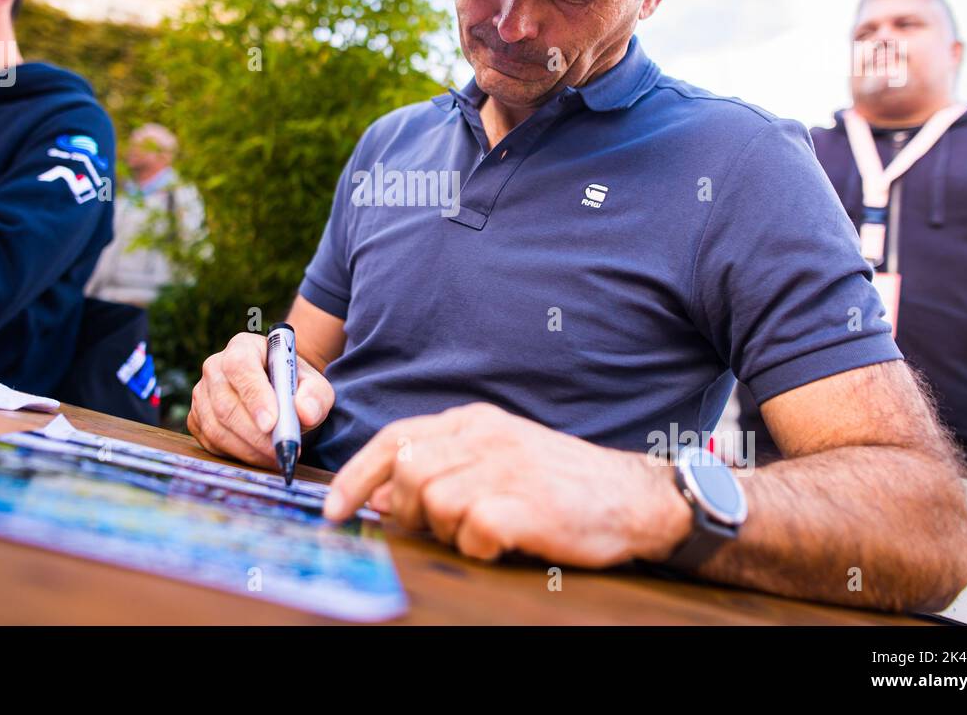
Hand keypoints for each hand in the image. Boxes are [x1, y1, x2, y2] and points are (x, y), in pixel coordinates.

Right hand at [187, 332, 334, 468]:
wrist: (278, 395)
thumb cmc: (293, 387)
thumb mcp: (314, 386)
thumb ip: (315, 395)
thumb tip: (305, 412)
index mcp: (243, 347)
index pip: (240, 366)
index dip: (254, 395)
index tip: (272, 423)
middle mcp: (215, 366)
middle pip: (225, 403)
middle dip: (254, 434)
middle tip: (280, 451)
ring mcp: (202, 393)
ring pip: (216, 427)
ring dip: (248, 449)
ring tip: (275, 457)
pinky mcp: (196, 418)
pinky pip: (211, 442)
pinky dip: (237, 455)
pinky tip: (260, 457)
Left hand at [323, 402, 692, 567]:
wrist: (633, 496)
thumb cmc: (560, 483)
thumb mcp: (497, 461)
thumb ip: (443, 470)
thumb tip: (381, 499)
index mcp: (475, 421)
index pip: (395, 437)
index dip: (357, 475)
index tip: (334, 508)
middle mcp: (486, 437)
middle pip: (406, 468)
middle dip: (405, 508)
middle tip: (434, 527)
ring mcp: (507, 468)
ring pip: (431, 498)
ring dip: (445, 528)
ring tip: (478, 531)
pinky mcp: (526, 504)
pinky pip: (472, 528)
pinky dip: (478, 545)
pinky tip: (502, 542)